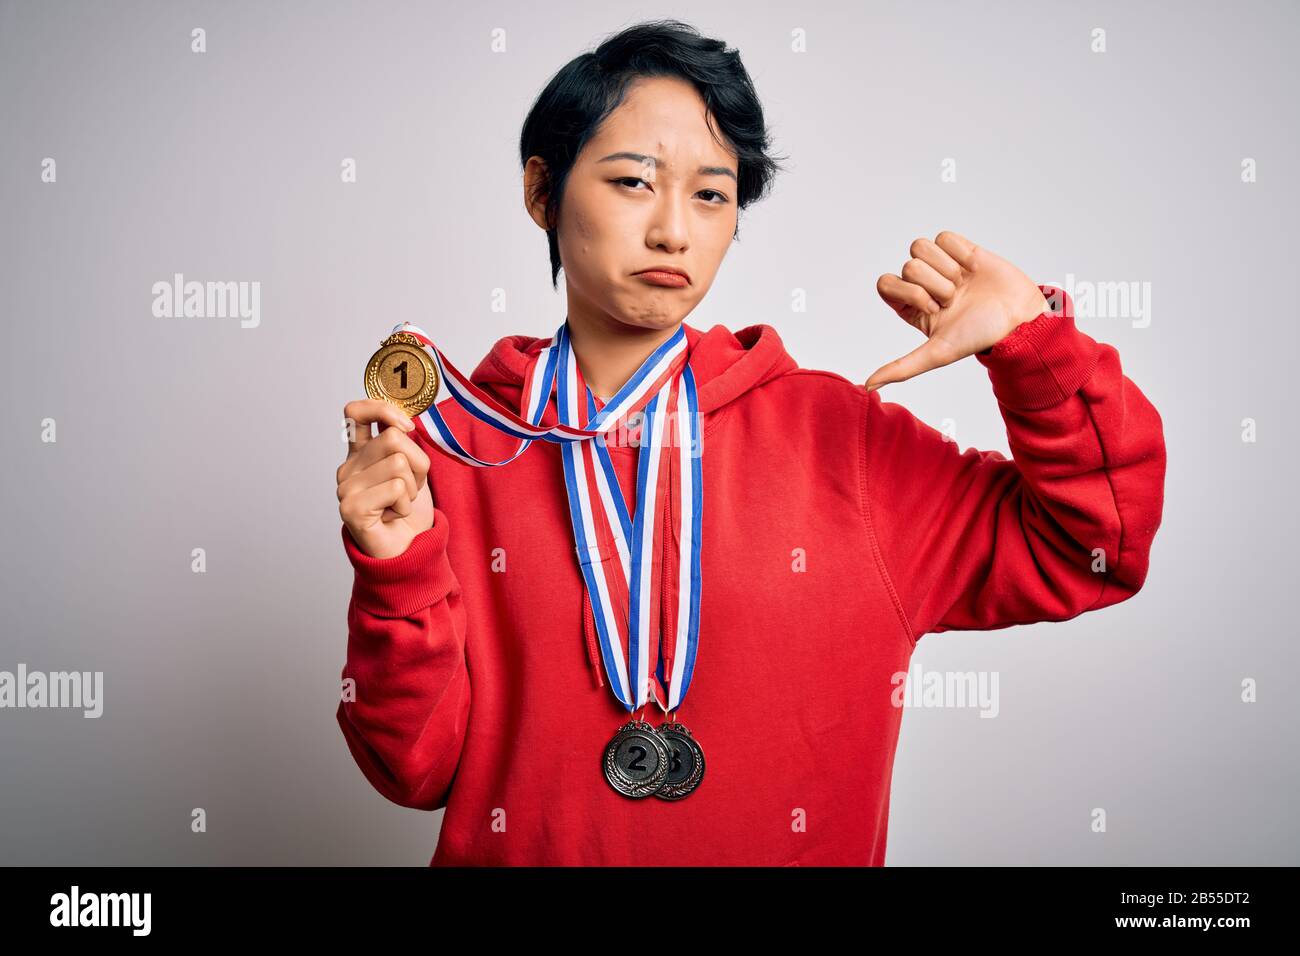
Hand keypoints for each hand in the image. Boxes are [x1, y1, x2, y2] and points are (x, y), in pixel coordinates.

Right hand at [337, 399, 433, 558]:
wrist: (408, 551)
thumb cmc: (409, 511)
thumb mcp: (413, 468)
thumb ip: (404, 443)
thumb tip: (405, 422)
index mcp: (360, 454)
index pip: (356, 412)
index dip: (382, 409)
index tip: (406, 426)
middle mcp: (347, 468)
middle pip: (393, 438)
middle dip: (418, 464)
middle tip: (410, 489)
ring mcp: (346, 488)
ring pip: (399, 463)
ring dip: (413, 487)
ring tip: (401, 504)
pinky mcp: (351, 508)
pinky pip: (397, 488)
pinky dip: (406, 504)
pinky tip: (393, 516)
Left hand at [866, 231, 1049, 390]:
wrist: (1018, 318)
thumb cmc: (979, 336)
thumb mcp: (937, 353)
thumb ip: (902, 367)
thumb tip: (867, 387)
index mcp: (909, 306)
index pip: (885, 283)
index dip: (911, 293)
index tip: (934, 308)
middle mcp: (921, 284)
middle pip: (908, 265)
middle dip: (935, 284)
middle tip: (955, 299)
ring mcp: (939, 265)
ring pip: (921, 247)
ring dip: (946, 268)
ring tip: (964, 284)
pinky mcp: (959, 249)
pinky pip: (944, 237)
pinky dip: (960, 253)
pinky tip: (973, 269)